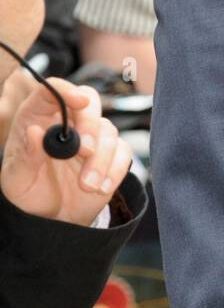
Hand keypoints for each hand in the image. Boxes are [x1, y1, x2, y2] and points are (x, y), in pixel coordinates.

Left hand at [0, 80, 131, 225]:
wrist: (52, 216)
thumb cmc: (29, 192)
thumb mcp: (16, 180)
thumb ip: (25, 158)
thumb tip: (35, 132)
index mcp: (37, 117)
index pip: (52, 91)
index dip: (66, 91)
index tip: (78, 102)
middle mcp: (67, 120)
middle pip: (89, 101)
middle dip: (90, 124)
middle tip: (85, 150)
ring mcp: (91, 136)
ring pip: (108, 130)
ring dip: (101, 159)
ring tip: (86, 185)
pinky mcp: (111, 154)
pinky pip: (123, 152)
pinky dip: (115, 169)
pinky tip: (100, 188)